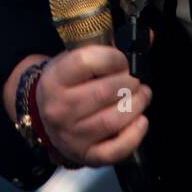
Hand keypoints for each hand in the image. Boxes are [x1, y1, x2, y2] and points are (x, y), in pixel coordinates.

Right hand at [35, 43, 151, 167]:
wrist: (44, 117)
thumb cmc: (65, 85)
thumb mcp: (75, 60)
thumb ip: (110, 47)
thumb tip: (147, 36)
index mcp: (54, 79)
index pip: (85, 62)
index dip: (112, 58)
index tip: (123, 59)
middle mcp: (59, 108)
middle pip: (104, 92)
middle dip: (130, 82)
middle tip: (136, 79)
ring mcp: (72, 135)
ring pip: (113, 120)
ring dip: (137, 104)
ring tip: (142, 95)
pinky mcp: (87, 155)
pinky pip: (115, 150)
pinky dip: (134, 135)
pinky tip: (141, 120)